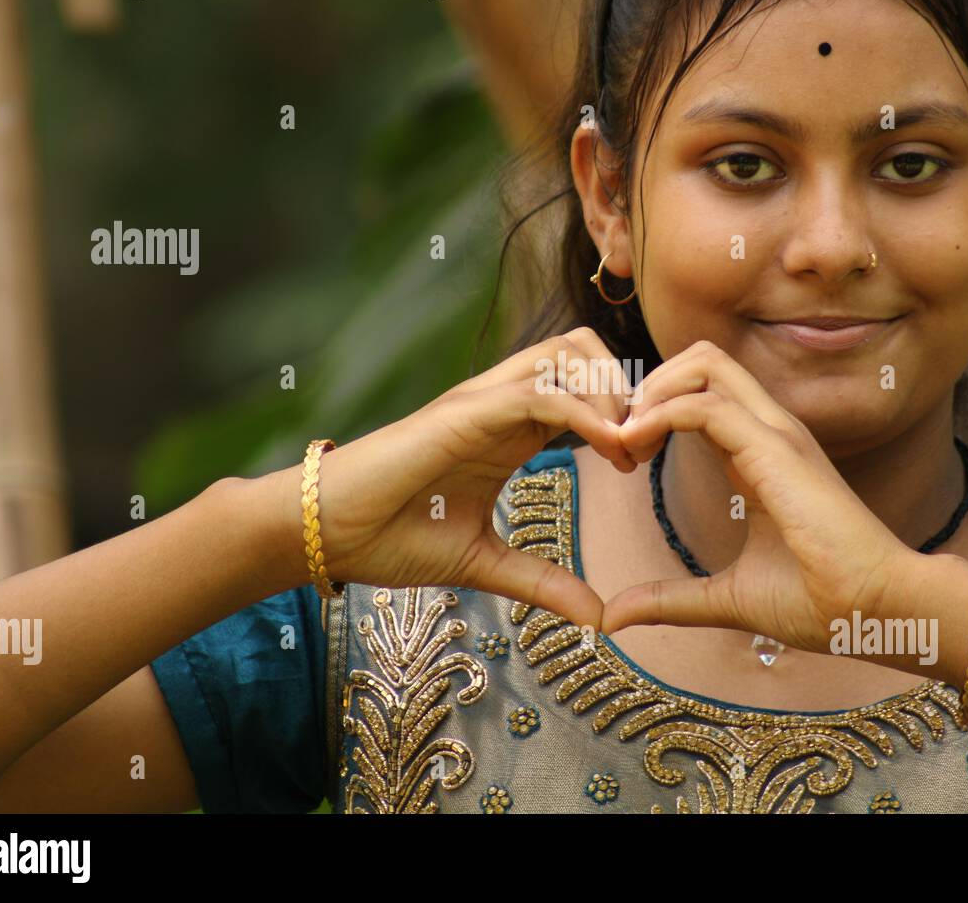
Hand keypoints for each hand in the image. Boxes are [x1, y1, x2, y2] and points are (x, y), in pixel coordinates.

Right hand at [287, 328, 635, 627]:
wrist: (328, 533)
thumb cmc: (392, 537)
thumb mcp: (485, 564)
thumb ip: (542, 582)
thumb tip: (596, 616)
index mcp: (509, 429)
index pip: (582, 386)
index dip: (621, 413)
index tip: (637, 463)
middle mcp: (500, 403)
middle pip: (584, 350)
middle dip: (625, 390)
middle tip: (639, 446)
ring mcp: (482, 402)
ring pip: (567, 354)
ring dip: (611, 394)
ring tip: (625, 447)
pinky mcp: (465, 413)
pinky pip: (541, 392)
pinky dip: (585, 412)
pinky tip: (608, 448)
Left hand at [600, 340, 918, 652]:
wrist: (877, 612)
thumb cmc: (820, 602)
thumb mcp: (725, 598)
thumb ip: (670, 600)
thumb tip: (615, 616)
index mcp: (760, 454)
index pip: (701, 394)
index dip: (653, 410)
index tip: (622, 457)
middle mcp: (769, 431)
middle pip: (702, 360)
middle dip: (648, 385)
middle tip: (619, 438)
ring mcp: (776, 434)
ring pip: (704, 364)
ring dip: (650, 394)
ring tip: (624, 442)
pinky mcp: (775, 450)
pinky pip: (705, 405)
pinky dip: (660, 415)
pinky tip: (637, 449)